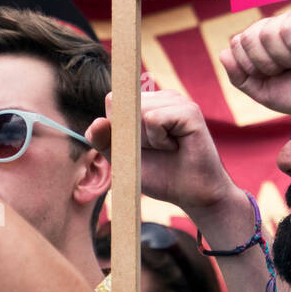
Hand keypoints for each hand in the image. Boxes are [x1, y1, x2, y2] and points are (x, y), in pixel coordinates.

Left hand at [87, 89, 236, 213]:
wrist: (192, 195)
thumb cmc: (161, 175)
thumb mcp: (123, 158)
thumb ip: (103, 140)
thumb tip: (98, 121)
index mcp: (147, 103)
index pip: (114, 100)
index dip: (117, 127)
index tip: (139, 146)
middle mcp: (161, 97)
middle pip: (124, 105)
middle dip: (132, 135)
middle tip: (157, 148)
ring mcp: (177, 100)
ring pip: (139, 111)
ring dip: (147, 139)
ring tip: (167, 147)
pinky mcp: (189, 110)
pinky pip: (154, 119)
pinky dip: (159, 140)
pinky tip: (176, 146)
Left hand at [219, 1, 290, 145]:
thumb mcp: (267, 93)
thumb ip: (241, 77)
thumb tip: (223, 53)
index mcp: (265, 45)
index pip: (237, 45)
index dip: (252, 68)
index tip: (277, 77)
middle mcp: (277, 28)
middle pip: (247, 37)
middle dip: (268, 64)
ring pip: (267, 33)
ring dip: (287, 57)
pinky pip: (289, 27)